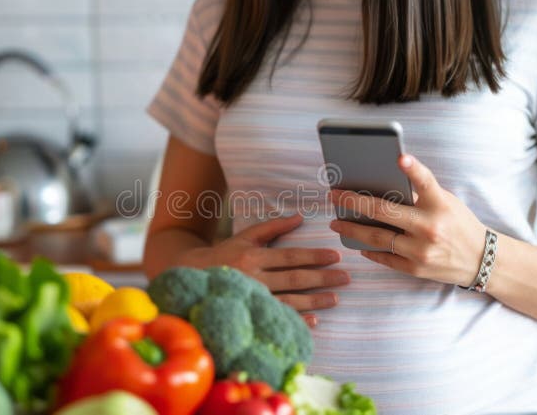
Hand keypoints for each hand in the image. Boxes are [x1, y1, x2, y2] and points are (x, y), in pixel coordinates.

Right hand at [178, 214, 347, 326]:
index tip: (335, 256)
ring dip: (314, 301)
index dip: (314, 256)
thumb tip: (299, 216)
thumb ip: (273, 227)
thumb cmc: (224, 254)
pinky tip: (313, 320)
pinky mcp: (250, 313)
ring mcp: (252, 298)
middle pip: (293, 279)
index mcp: (252, 256)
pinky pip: (277, 317)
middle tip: (345, 278)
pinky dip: (296, 320)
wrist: (192, 277)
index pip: (290, 256)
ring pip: (288, 300)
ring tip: (335, 299)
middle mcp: (253, 277)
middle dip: (322, 278)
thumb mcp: (245, 236)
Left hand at [329, 155, 486, 287]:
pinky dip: (369, 249)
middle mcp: (430, 227)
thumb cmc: (458, 223)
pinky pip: (384, 257)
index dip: (413, 170)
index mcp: (440, 205)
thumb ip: (418, 196)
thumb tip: (378, 187)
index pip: (425, 182)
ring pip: (376, 237)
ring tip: (335, 222)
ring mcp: (422, 251)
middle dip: (353, 202)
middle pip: (384, 211)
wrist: (482, 261)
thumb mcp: (446, 203)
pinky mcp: (416, 268)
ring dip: (351, 229)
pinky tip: (356, 243)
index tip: (400, 157)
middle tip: (334, 195)